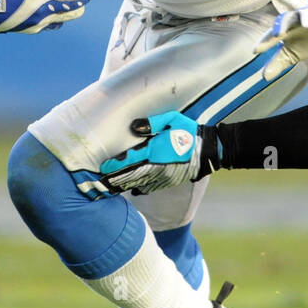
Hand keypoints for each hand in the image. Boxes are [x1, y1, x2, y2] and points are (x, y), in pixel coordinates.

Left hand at [99, 112, 220, 195]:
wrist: (206, 150)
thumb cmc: (188, 131)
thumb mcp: (172, 119)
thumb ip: (152, 123)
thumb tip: (133, 127)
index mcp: (154, 150)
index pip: (129, 159)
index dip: (115, 165)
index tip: (104, 168)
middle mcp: (156, 165)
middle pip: (131, 175)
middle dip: (116, 179)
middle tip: (101, 183)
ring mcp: (162, 175)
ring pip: (139, 182)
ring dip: (124, 185)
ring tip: (112, 188)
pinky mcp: (168, 181)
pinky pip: (150, 186)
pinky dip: (139, 188)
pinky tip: (132, 188)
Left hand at [254, 0, 307, 79]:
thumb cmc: (307, 40)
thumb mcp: (292, 53)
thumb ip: (279, 62)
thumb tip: (265, 77)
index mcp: (286, 30)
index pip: (273, 35)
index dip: (265, 42)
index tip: (256, 50)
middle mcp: (297, 20)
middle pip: (287, 19)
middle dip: (282, 25)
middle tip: (278, 34)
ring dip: (307, 18)